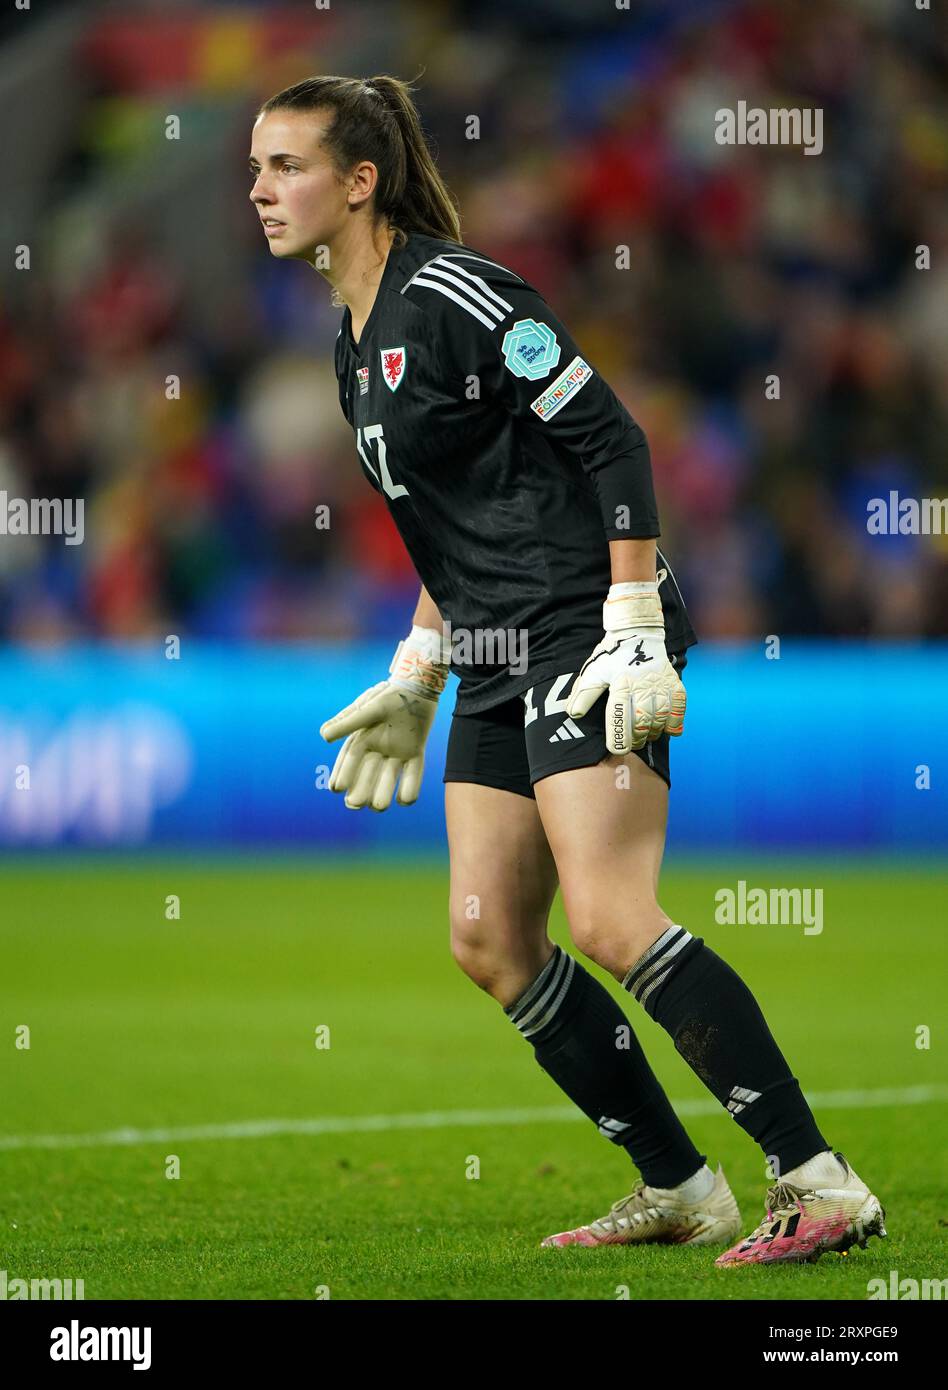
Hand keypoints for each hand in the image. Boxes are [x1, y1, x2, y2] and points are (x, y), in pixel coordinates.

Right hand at [319, 626, 450, 809]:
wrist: (416, 687)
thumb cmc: (388, 695)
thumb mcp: (367, 708)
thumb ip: (348, 722)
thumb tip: (323, 736)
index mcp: (362, 738)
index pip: (349, 760)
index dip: (342, 774)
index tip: (336, 788)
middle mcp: (378, 749)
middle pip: (366, 775)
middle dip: (360, 790)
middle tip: (354, 803)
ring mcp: (397, 753)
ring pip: (388, 779)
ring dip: (382, 793)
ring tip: (378, 806)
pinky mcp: (415, 753)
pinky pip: (412, 774)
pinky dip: (409, 788)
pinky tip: (405, 800)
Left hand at [565, 580, 685, 754]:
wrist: (637, 632)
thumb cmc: (612, 656)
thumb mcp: (593, 672)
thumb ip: (583, 694)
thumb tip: (573, 714)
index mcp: (619, 683)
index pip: (619, 715)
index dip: (618, 736)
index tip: (617, 750)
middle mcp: (641, 684)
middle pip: (642, 721)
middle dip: (637, 738)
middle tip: (632, 745)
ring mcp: (660, 684)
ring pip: (660, 717)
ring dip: (654, 732)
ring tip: (647, 736)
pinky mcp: (674, 683)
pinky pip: (678, 707)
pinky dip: (675, 722)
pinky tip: (669, 730)